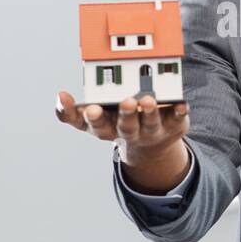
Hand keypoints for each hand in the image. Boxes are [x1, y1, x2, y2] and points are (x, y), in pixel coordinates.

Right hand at [55, 91, 190, 191]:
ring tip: (149, 100)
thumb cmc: (116, 122)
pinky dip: (179, 112)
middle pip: (126, 127)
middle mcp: (128, 131)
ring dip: (149, 112)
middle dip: (126, 115)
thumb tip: (59, 97)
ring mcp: (151, 130)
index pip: (95, 125)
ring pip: (150, 123)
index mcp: (106, 127)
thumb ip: (71, 111)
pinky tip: (181, 104)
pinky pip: (177, 119)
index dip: (92, 118)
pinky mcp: (172, 125)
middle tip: (126, 101)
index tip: (90, 108)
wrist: (151, 144)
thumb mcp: (92, 119)